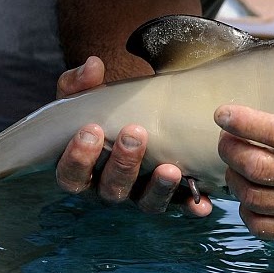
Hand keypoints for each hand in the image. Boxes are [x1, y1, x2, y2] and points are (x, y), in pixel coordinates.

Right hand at [54, 56, 213, 215]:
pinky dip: (190, 205)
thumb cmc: (101, 112)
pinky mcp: (168, 196)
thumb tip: (93, 65)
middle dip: (123, 163)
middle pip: (110, 189)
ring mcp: (139, 194)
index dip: (78, 157)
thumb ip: (80, 83)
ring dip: (158, 188)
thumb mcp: (84, 97)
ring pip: (144, 203)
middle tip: (135, 133)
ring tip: (170, 170)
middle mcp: (108, 187)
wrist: (132, 116)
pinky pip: (178, 207)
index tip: (91, 130)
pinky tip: (202, 203)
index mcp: (82, 168)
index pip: (71, 174)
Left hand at [215, 11, 273, 242]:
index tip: (222, 112)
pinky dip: (248, 211)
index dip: (245, 123)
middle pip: (258, 167)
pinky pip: (264, 228)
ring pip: (256, 198)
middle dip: (231, 150)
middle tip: (225, 137)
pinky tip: (250, 194)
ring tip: (234, 162)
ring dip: (236, 179)